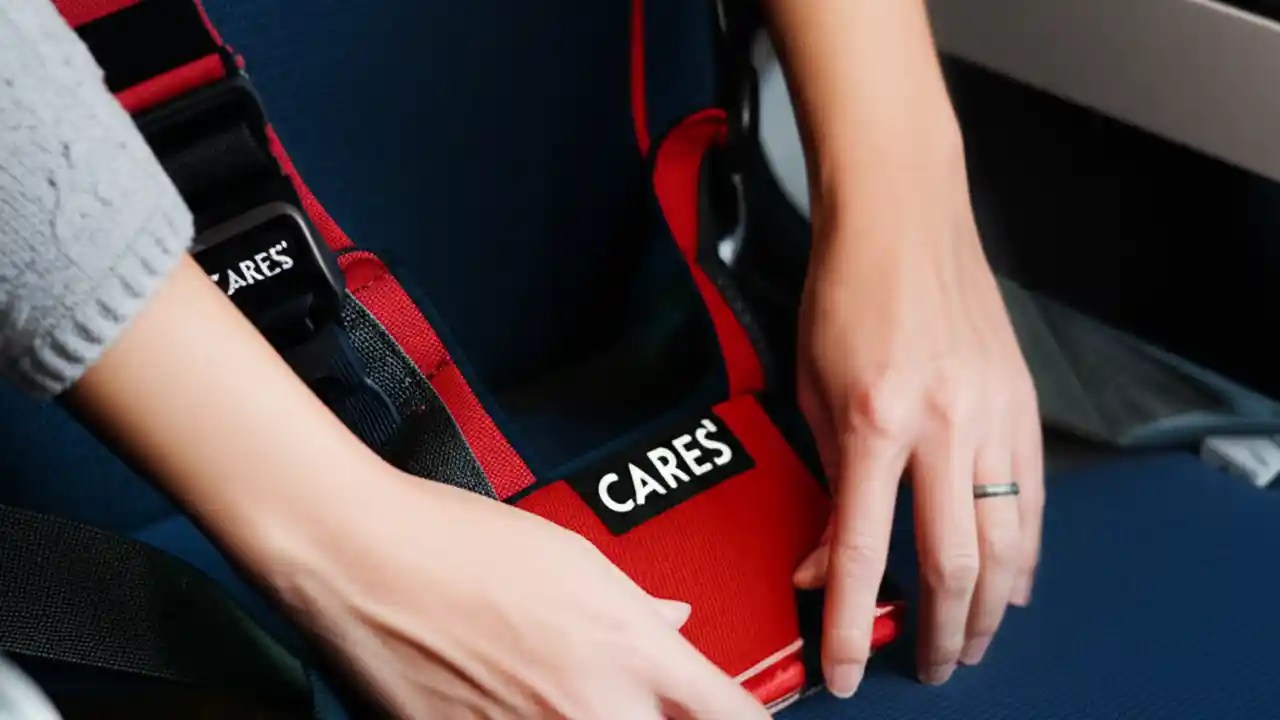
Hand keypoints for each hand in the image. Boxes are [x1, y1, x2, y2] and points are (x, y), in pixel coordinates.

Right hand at [255, 468, 770, 719]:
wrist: (368, 558)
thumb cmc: (464, 543)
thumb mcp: (575, 560)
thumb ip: (639, 607)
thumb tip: (673, 622)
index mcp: (631, 650)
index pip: (731, 717)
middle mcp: (596, 709)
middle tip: (641, 698)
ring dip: (594, 718)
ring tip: (550, 682)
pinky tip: (507, 694)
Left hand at [790, 143, 1043, 695]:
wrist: (903, 215)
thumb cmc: (844, 294)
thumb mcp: (811, 390)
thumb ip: (822, 482)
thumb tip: (820, 562)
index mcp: (875, 420)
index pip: (861, 549)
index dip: (852, 622)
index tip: (846, 669)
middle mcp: (942, 424)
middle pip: (953, 562)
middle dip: (941, 631)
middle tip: (929, 667)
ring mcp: (992, 413)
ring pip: (1007, 541)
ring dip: (992, 606)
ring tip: (973, 641)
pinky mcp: (1022, 401)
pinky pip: (1033, 495)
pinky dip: (1025, 550)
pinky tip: (1013, 582)